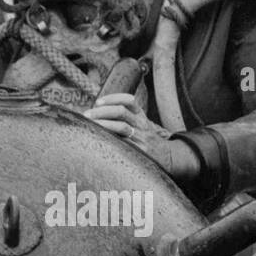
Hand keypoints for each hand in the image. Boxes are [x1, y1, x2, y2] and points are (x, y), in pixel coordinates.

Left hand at [84, 93, 198, 181]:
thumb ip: (124, 119)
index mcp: (141, 116)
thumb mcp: (141, 126)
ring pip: (121, 127)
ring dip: (104, 124)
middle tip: (87, 115)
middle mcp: (142, 124)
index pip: (128, 101)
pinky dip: (110, 140)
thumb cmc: (146, 141)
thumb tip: (97, 114)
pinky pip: (123, 144)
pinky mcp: (140, 151)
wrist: (168, 157)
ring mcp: (142, 138)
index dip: (113, 98)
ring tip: (91, 126)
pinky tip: (100, 140)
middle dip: (102, 112)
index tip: (98, 102)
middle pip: (121, 111)